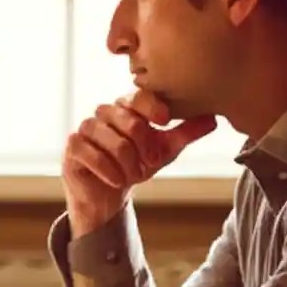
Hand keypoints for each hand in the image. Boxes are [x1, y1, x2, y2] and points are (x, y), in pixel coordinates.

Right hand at [62, 90, 216, 236]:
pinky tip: (116, 180)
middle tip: (148, 163)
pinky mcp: (73, 145)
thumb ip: (184, 133)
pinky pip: (93, 154)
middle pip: (130, 122)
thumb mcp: (164, 149)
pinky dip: (109, 171)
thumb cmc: (134, 163)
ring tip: (130, 175)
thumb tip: (213, 118)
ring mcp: (86, 127)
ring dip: (127, 165)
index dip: (153, 107)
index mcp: (127, 106)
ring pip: (114, 142)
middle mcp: (105, 111)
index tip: (165, 120)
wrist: (106, 190)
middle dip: (144, 149)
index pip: (140, 96)